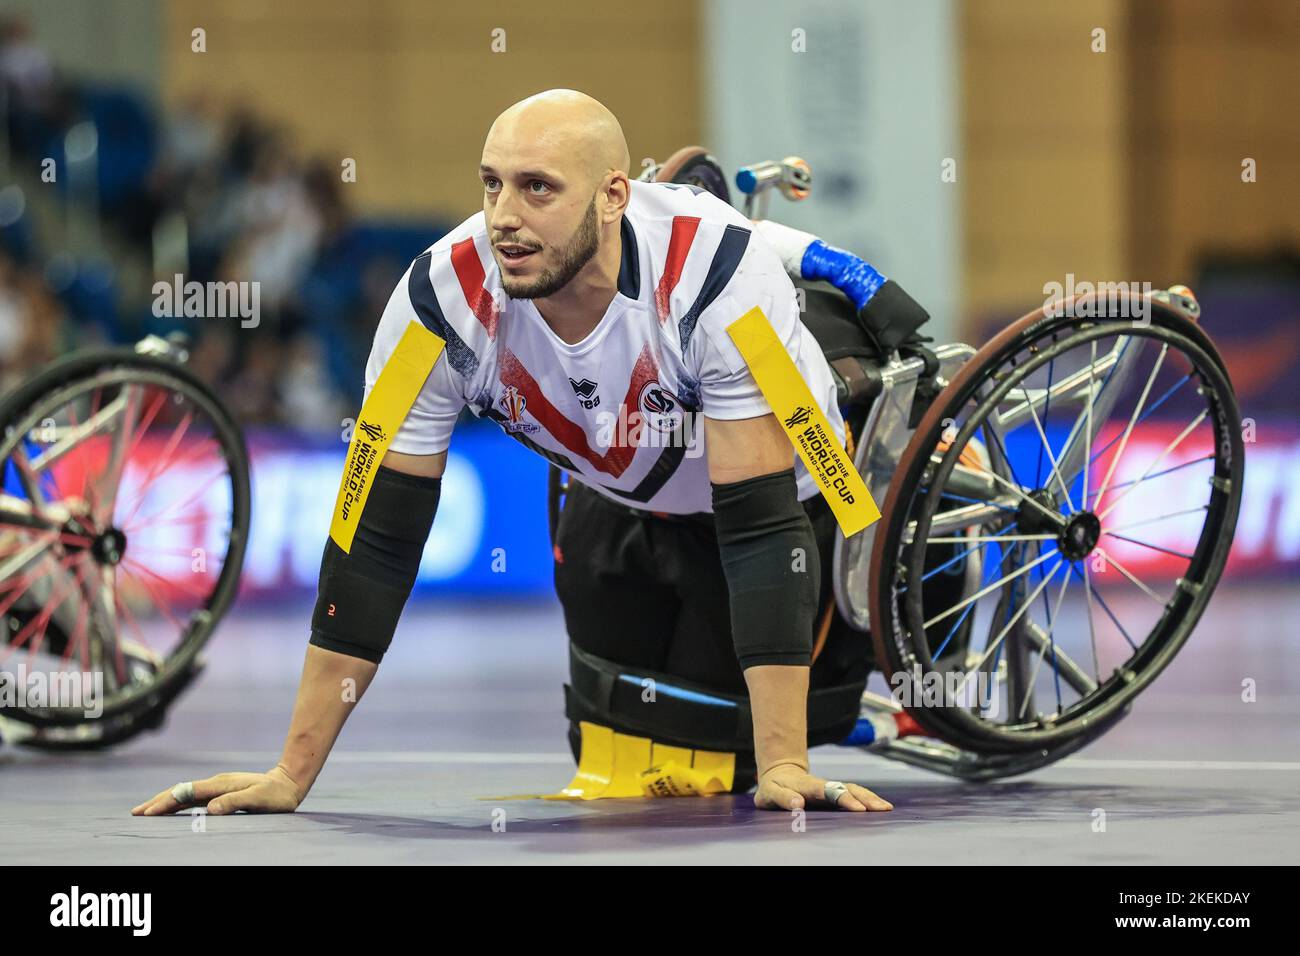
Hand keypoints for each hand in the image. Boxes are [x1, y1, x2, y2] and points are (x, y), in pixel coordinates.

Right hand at [131, 766, 304, 815]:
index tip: (148, 812)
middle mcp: (215, 783)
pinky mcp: (220, 791)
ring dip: (164, 801)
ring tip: (145, 811)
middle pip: (180, 791)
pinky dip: (177, 801)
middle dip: (157, 801)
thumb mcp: (258, 799)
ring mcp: (217, 786)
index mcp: (220, 784)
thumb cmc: (275, 795)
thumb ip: (235, 802)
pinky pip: (193, 796)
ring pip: (184, 793)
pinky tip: (171, 807)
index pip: (187, 793)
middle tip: (136, 813)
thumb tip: (211, 808)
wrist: (288, 783)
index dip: (167, 803)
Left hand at [753, 762, 892, 811]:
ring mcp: (830, 787)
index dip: (841, 798)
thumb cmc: (774, 788)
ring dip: (869, 798)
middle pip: (845, 788)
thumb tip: (798, 803)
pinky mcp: (835, 792)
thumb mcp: (769, 793)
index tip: (856, 808)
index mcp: (806, 785)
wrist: (780, 772)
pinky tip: (882, 806)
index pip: (826, 790)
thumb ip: (782, 798)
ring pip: (853, 789)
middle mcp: (822, 785)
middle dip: (863, 798)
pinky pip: (854, 793)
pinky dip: (868, 798)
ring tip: (886, 808)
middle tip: (879, 809)